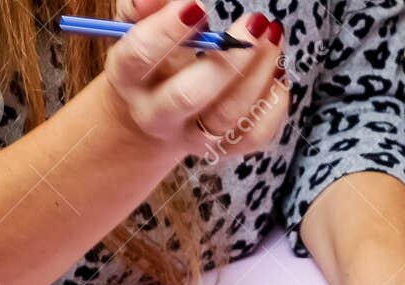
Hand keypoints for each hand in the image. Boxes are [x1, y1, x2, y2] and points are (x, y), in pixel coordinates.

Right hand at [100, 0, 286, 159]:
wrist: (153, 119)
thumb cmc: (150, 62)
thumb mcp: (137, 30)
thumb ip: (145, 8)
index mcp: (127, 78)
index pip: (140, 55)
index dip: (167, 30)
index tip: (197, 6)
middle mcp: (156, 115)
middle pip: (188, 95)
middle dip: (227, 58)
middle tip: (255, 23)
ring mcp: (191, 137)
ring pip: (229, 115)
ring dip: (259, 74)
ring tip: (273, 38)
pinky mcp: (223, 150)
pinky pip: (255, 134)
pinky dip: (274, 104)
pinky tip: (277, 71)